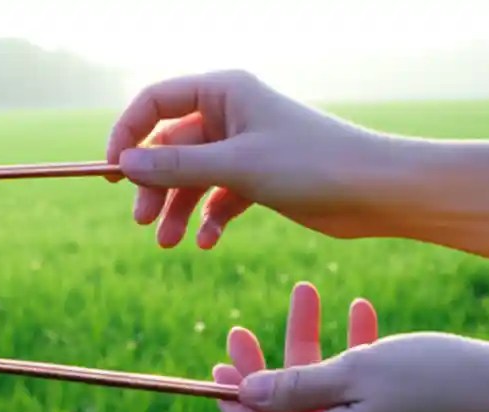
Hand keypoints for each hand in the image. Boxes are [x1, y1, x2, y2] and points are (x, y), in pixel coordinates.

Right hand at [106, 70, 408, 248]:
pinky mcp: (258, 179)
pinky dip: (208, 219)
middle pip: (168, 146)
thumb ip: (176, 165)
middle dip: (153, 185)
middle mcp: (230, 114)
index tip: (111, 172)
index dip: (127, 133)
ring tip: (169, 243)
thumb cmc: (313, 164)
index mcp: (224, 92)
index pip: (155, 102)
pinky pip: (216, 197)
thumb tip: (123, 164)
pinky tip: (208, 242)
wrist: (377, 192)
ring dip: (176, 210)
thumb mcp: (236, 165)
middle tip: (142, 222)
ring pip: (190, 177)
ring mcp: (243, 148)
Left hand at [211, 282, 488, 411]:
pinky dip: (354, 367)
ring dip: (315, 353)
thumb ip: (294, 386)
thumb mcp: (355, 372)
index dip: (232, 400)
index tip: (217, 362)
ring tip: (311, 293)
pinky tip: (361, 315)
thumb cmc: (437, 378)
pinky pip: (362, 406)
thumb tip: (246, 395)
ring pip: (327, 403)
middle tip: (244, 325)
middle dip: (271, 365)